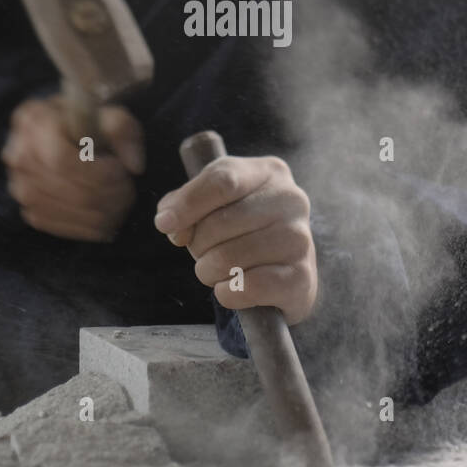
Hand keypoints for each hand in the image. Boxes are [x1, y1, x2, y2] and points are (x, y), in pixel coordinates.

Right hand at [1, 96, 143, 240]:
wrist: (74, 137)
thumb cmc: (93, 124)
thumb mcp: (112, 116)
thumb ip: (125, 132)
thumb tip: (134, 166)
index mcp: (34, 120)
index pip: (60, 160)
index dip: (95, 173)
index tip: (121, 171)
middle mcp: (17, 152)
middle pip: (62, 187)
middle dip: (102, 195)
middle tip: (127, 191)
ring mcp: (18, 183)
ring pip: (58, 209)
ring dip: (96, 213)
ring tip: (120, 204)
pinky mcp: (28, 207)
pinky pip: (55, 225)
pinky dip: (84, 228)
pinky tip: (105, 221)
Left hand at [154, 154, 316, 324]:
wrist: (285, 274)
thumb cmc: (243, 232)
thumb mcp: (214, 204)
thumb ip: (184, 204)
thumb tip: (168, 221)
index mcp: (269, 172)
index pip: (222, 180)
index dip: (187, 205)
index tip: (165, 225)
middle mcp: (291, 200)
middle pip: (219, 223)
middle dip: (197, 246)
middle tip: (203, 254)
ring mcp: (300, 238)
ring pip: (228, 258)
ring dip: (209, 272)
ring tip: (218, 271)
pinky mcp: (301, 277)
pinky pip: (246, 288)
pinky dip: (227, 294)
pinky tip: (234, 288)